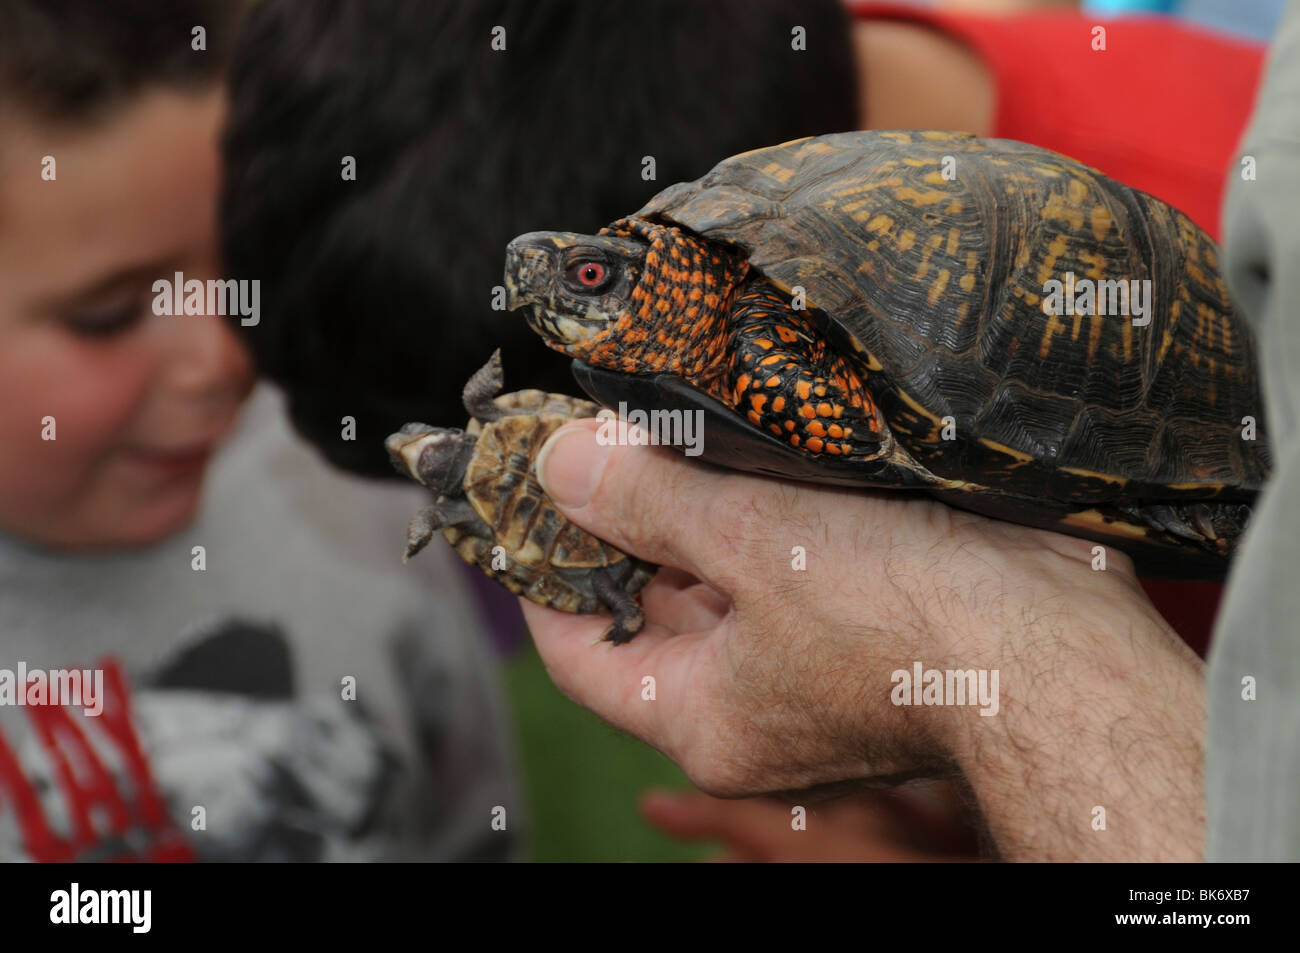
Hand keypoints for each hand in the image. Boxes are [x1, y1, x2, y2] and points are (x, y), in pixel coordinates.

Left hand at [523, 419, 1205, 859]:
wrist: (1061, 643)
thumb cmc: (914, 623)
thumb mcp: (754, 547)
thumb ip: (647, 503)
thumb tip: (559, 468)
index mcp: (707, 716)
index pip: (583, 653)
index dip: (542, 578)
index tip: (522, 506)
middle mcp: (751, 701)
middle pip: (648, 607)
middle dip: (616, 524)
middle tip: (584, 439)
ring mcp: (804, 662)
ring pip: (716, 577)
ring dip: (684, 507)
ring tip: (647, 425)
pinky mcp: (852, 619)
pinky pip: (776, 561)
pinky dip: (749, 509)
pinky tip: (733, 445)